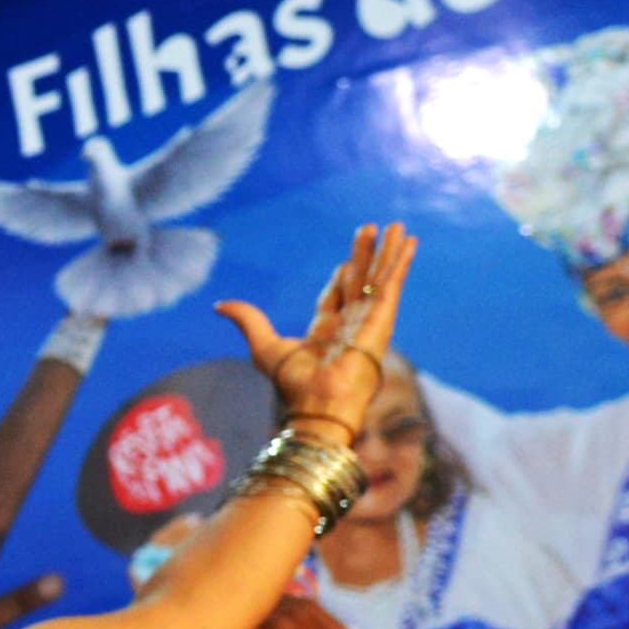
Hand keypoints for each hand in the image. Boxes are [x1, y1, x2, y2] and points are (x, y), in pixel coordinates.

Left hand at [219, 222, 414, 438]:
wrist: (318, 401)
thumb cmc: (294, 383)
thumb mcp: (264, 345)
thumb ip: (247, 320)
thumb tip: (218, 305)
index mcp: (325, 332)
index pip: (336, 296)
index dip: (342, 276)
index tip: (346, 261)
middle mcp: (351, 324)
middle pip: (360, 281)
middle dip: (367, 255)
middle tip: (372, 229)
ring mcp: (369, 320)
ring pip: (380, 278)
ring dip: (389, 252)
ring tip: (398, 227)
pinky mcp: (382, 318)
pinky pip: (392, 284)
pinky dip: (401, 263)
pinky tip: (409, 243)